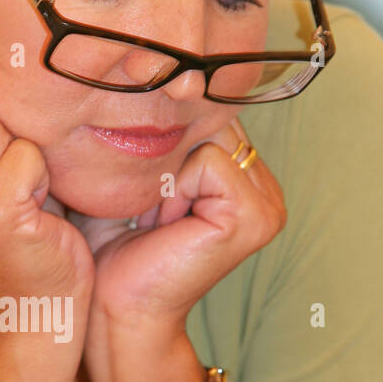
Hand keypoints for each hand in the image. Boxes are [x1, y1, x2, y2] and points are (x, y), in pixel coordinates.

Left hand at [84, 118, 286, 345]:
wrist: (115, 307)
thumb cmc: (114, 246)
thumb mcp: (137, 176)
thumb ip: (158, 132)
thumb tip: (150, 74)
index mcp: (245, 179)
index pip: (209, 114)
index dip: (167, 141)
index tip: (146, 193)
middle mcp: (265, 189)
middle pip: (210, 121)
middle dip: (167, 156)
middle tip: (150, 210)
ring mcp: (267, 204)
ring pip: (207, 136)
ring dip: (167, 175)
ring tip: (157, 218)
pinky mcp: (256, 216)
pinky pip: (208, 161)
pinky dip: (174, 189)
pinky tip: (168, 225)